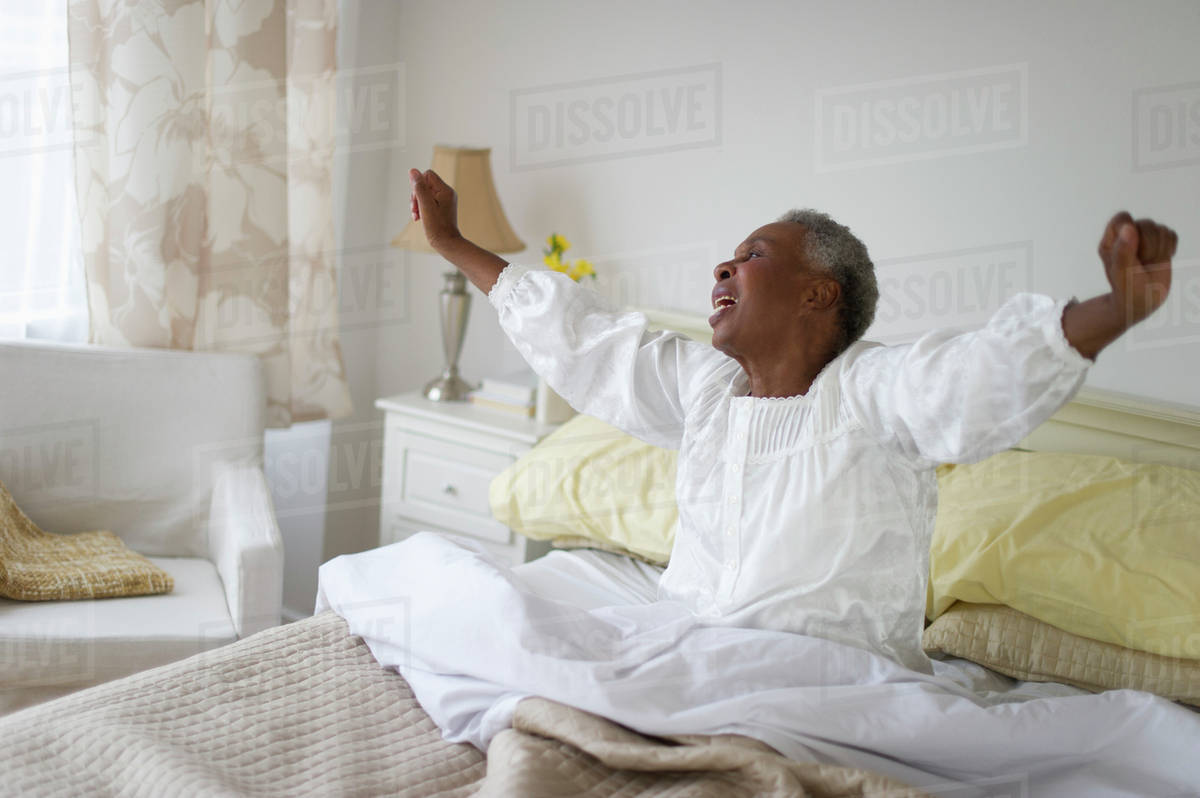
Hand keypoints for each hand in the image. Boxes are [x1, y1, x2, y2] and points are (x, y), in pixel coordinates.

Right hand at [410, 168, 460, 250]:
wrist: (447, 244)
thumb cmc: (437, 227)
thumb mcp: (425, 205)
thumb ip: (419, 187)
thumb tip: (412, 171)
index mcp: (445, 190)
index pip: (427, 175)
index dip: (418, 185)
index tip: (416, 200)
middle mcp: (447, 193)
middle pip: (425, 184)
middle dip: (416, 196)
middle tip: (415, 210)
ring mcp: (445, 200)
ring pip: (424, 193)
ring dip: (417, 203)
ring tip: (416, 216)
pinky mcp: (442, 208)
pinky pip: (428, 201)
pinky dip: (421, 208)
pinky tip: (419, 218)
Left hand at [1098, 210, 1176, 324]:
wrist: (1143, 301)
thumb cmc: (1128, 289)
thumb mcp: (1123, 273)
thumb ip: (1123, 251)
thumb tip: (1128, 228)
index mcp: (1111, 240)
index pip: (1122, 218)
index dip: (1131, 232)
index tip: (1133, 252)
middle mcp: (1126, 236)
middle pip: (1146, 223)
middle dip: (1148, 246)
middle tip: (1141, 264)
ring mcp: (1144, 238)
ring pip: (1160, 229)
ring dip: (1159, 249)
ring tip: (1149, 263)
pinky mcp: (1160, 242)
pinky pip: (1171, 234)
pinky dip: (1169, 249)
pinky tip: (1161, 260)